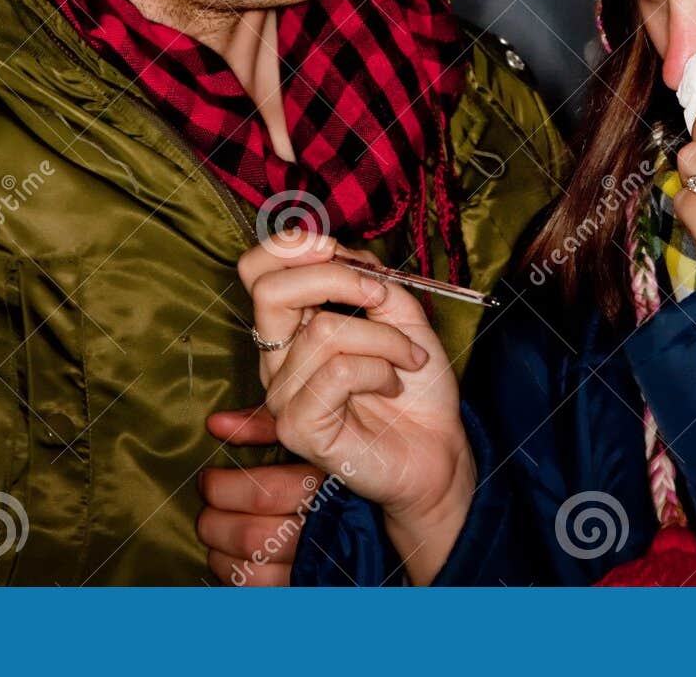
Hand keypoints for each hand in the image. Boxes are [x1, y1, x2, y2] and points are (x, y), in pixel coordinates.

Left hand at [198, 407, 323, 586]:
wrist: (387, 509)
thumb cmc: (336, 466)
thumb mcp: (312, 440)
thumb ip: (268, 425)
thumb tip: (216, 424)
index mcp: (326, 486)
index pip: (264, 494)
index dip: (222, 488)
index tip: (208, 480)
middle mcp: (325, 530)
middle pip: (252, 537)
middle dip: (214, 523)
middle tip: (208, 510)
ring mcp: (318, 566)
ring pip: (253, 572)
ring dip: (219, 555)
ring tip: (214, 537)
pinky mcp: (309, 587)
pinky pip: (261, 594)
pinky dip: (235, 580)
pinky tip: (229, 562)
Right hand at [239, 232, 474, 584]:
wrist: (439, 449)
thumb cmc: (418, 386)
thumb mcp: (402, 314)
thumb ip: (370, 278)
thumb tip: (344, 254)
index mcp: (293, 328)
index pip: (257, 269)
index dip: (292, 246)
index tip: (338, 249)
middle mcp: (278, 359)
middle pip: (269, 289)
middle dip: (335, 278)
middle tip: (380, 296)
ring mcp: (283, 395)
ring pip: (324, 330)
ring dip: (385, 337)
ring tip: (407, 359)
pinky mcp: (298, 427)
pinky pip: (340, 371)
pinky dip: (381, 369)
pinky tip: (392, 385)